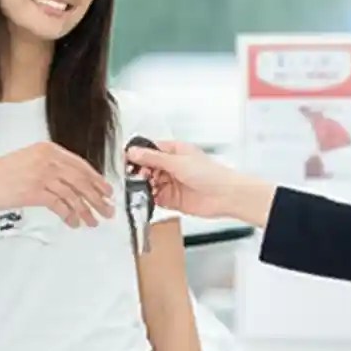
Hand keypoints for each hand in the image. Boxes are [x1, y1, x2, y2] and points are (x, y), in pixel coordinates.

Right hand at [0, 142, 114, 227]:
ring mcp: (41, 175)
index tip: (106, 191)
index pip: (80, 165)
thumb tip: (70, 184)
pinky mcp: (34, 191)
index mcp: (47, 149)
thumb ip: (49, 167)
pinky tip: (73, 222)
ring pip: (73, 194)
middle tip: (107, 209)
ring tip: (92, 221)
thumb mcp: (27, 161)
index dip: (96, 180)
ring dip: (85, 210)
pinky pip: (59, 205)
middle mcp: (46, 159)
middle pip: (81, 179)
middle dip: (97, 197)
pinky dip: (69, 215)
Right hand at [126, 140, 275, 227]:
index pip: (149, 150)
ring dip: (142, 187)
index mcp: (174, 151)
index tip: (125, 160)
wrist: (225, 196)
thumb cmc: (211, 174)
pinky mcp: (171, 199)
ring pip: (148, 184)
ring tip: (138, 189)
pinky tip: (145, 199)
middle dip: (138, 173)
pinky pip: (154, 198)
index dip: (136, 155)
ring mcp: (171, 183)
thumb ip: (153, 158)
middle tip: (133, 177)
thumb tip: (133, 152)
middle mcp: (171, 166)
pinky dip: (148, 199)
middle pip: (146, 168)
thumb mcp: (178, 162)